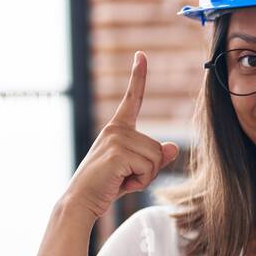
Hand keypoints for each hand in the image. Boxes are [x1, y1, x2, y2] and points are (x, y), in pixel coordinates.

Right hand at [63, 51, 179, 219]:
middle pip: (158, 148)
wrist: (81, 200)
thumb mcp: (135, 170)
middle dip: (149, 170)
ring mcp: (116, 138)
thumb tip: (173, 146)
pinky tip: (119, 182)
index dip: (138, 76)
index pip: (132, 98)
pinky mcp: (118, 152)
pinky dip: (140, 181)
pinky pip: (149, 168)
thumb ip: (154, 158)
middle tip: (124, 177)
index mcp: (118, 128)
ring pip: (156, 159)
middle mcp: (116, 129)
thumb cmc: (107, 185)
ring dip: (145, 176)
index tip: (141, 55)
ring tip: (121, 179)